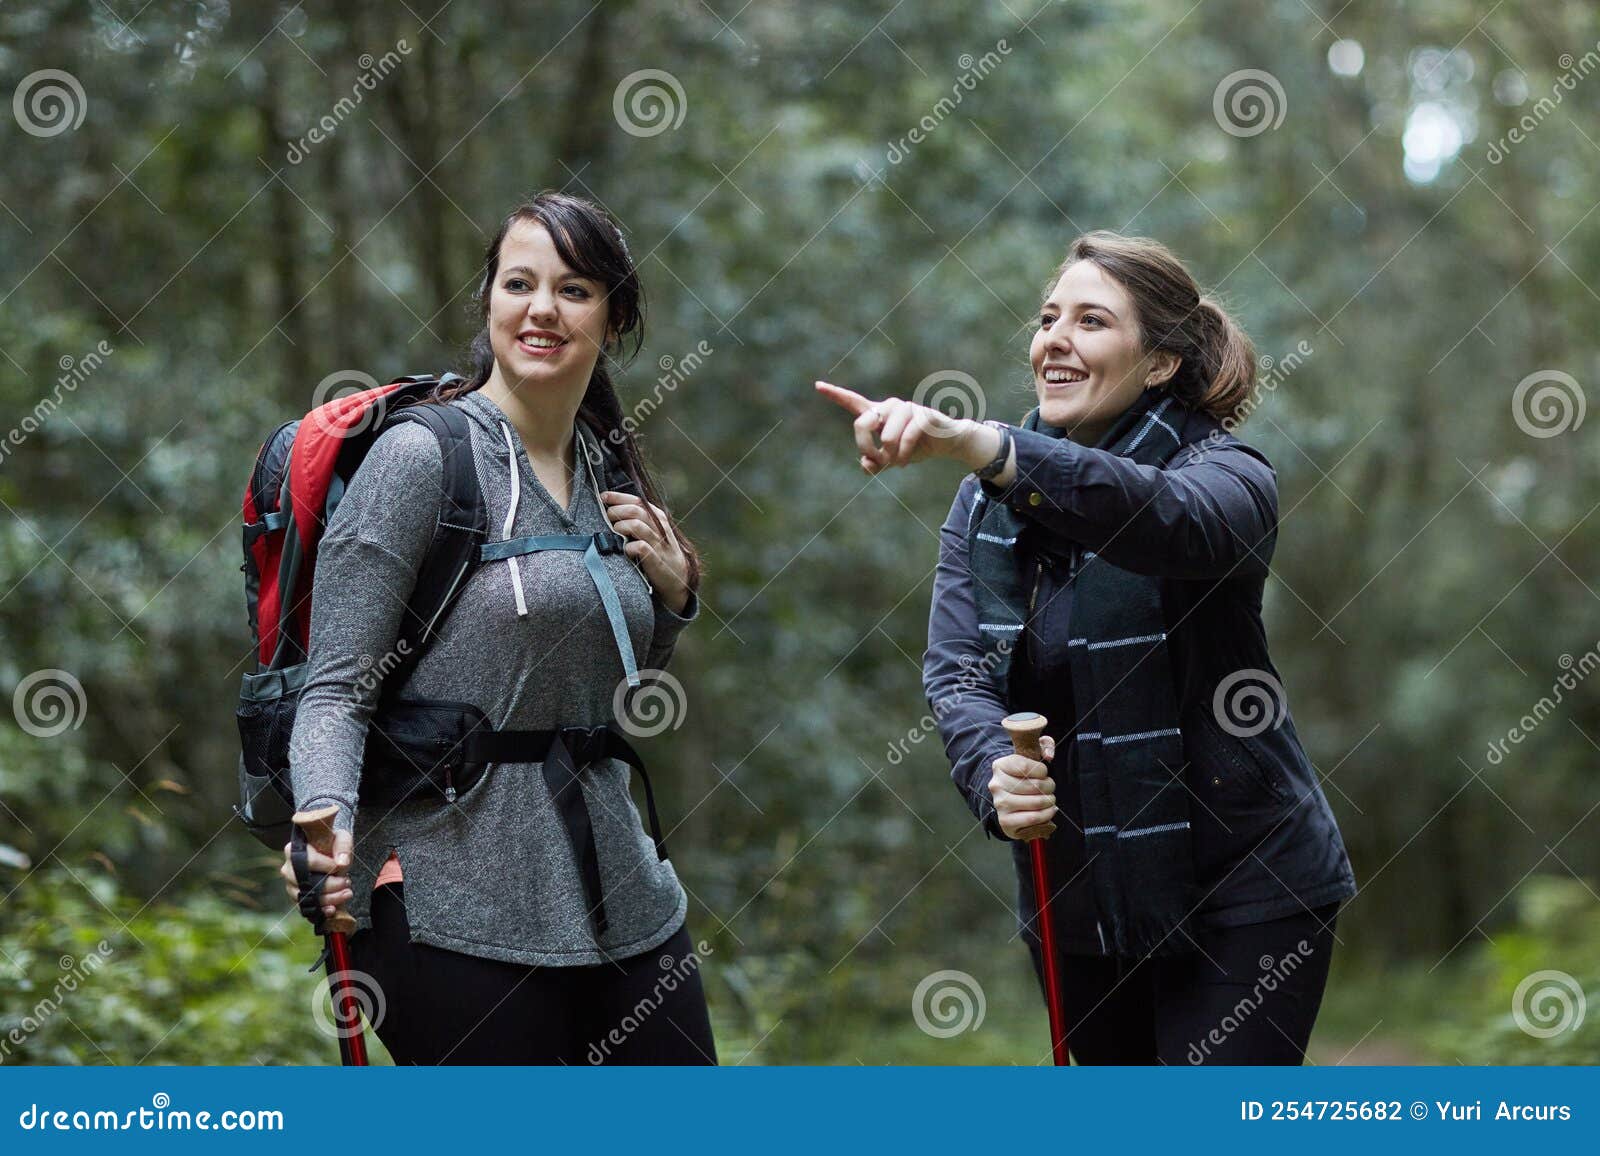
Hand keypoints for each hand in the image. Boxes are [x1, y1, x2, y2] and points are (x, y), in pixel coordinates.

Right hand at [280, 825, 352, 918]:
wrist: (330, 857)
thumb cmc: (332, 845)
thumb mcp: (341, 838)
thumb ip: (343, 847)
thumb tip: (342, 863)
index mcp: (295, 850)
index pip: (309, 861)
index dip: (327, 866)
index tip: (340, 867)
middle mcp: (288, 869)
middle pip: (306, 882)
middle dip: (330, 885)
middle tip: (347, 882)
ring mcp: (291, 885)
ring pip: (306, 897)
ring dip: (329, 898)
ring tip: (346, 893)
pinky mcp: (297, 898)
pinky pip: (305, 909)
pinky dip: (320, 911)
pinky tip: (333, 909)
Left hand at [602, 492, 690, 613]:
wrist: (676, 577)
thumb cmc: (658, 551)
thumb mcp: (651, 531)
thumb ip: (637, 519)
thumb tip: (611, 507)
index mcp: (657, 517)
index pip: (636, 500)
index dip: (618, 497)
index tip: (603, 496)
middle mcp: (659, 527)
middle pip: (635, 510)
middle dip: (616, 511)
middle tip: (607, 517)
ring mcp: (658, 543)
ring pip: (636, 525)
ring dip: (621, 527)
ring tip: (615, 532)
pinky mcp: (656, 559)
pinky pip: (639, 547)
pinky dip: (628, 547)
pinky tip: (625, 550)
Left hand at [815, 381, 996, 474]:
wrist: (947, 442)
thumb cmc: (916, 447)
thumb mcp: (892, 460)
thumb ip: (875, 463)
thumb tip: (865, 465)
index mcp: (879, 414)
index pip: (854, 402)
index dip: (835, 394)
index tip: (817, 386)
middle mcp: (889, 407)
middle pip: (861, 423)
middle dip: (865, 446)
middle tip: (877, 461)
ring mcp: (906, 408)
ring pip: (886, 436)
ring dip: (890, 455)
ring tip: (897, 461)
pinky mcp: (923, 414)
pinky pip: (906, 439)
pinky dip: (903, 456)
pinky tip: (905, 463)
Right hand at [989, 734, 1057, 839]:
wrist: (1011, 800)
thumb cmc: (1025, 776)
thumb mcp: (1033, 754)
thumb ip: (1045, 745)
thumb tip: (1049, 755)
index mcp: (1000, 766)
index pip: (1026, 766)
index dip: (1042, 770)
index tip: (1043, 773)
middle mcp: (996, 785)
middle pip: (1034, 786)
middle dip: (1049, 787)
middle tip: (1049, 788)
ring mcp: (999, 804)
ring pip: (1035, 802)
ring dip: (1049, 801)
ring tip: (1049, 799)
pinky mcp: (1005, 821)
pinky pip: (1033, 818)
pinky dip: (1046, 815)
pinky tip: (1049, 810)